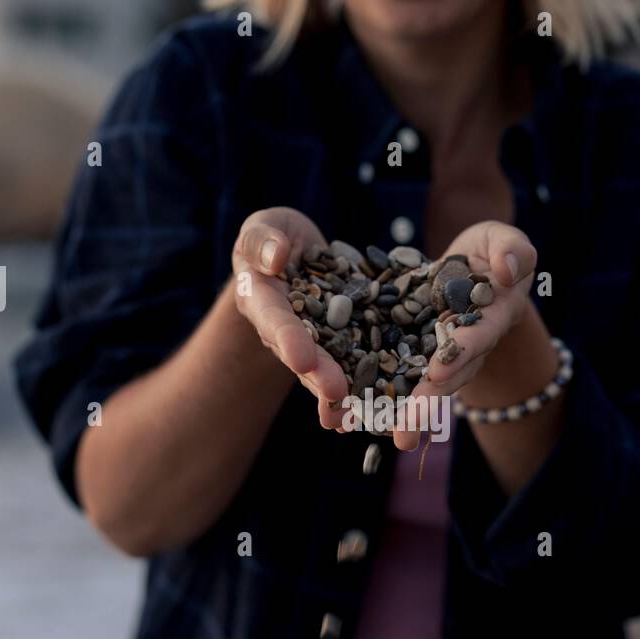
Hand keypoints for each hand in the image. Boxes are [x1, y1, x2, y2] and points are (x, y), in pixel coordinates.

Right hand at [231, 207, 348, 425]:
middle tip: (336, 391)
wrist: (296, 254)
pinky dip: (365, 383)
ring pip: (326, 368)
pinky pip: (353, 362)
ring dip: (340, 390)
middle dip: (318, 373)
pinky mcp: (342, 342)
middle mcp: (284, 329)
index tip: (301, 357)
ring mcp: (313, 340)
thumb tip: (276, 258)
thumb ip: (263, 239)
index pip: (274, 319)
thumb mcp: (265, 225)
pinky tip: (378, 407)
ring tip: (353, 412)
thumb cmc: (275, 237)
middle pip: (302, 354)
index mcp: (261, 300)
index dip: (287, 338)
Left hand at [393, 221, 538, 451]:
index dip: (460, 354)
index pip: (477, 338)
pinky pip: (396, 374)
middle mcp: (467, 346)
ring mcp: (440, 353)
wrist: (468, 263)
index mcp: (492, 319)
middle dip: (427, 403)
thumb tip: (508, 271)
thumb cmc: (491, 249)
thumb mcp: (502, 238)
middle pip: (448, 377)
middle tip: (405, 432)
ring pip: (423, 385)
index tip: (438, 371)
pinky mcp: (413, 351)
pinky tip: (356, 416)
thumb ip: (512, 250)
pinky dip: (379, 395)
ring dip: (404, 412)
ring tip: (384, 436)